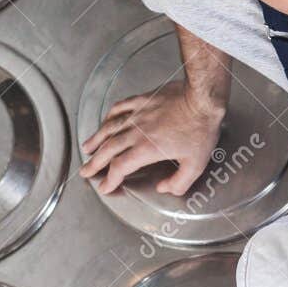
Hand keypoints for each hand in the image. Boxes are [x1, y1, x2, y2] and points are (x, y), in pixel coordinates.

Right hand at [79, 80, 223, 198]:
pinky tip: (105, 121)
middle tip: (85, 171)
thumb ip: (178, 183)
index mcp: (146, 149)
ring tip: (87, 148)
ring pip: (109, 128)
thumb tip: (164, 188)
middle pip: (108, 149)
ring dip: (96, 139)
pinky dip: (109, 116)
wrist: (202, 98)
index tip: (104, 186)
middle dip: (95, 163)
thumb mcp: (196, 165)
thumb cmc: (200, 129)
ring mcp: (137, 114)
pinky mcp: (142, 100)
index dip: (110, 179)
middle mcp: (136, 132)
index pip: (120, 167)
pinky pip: (120, 108)